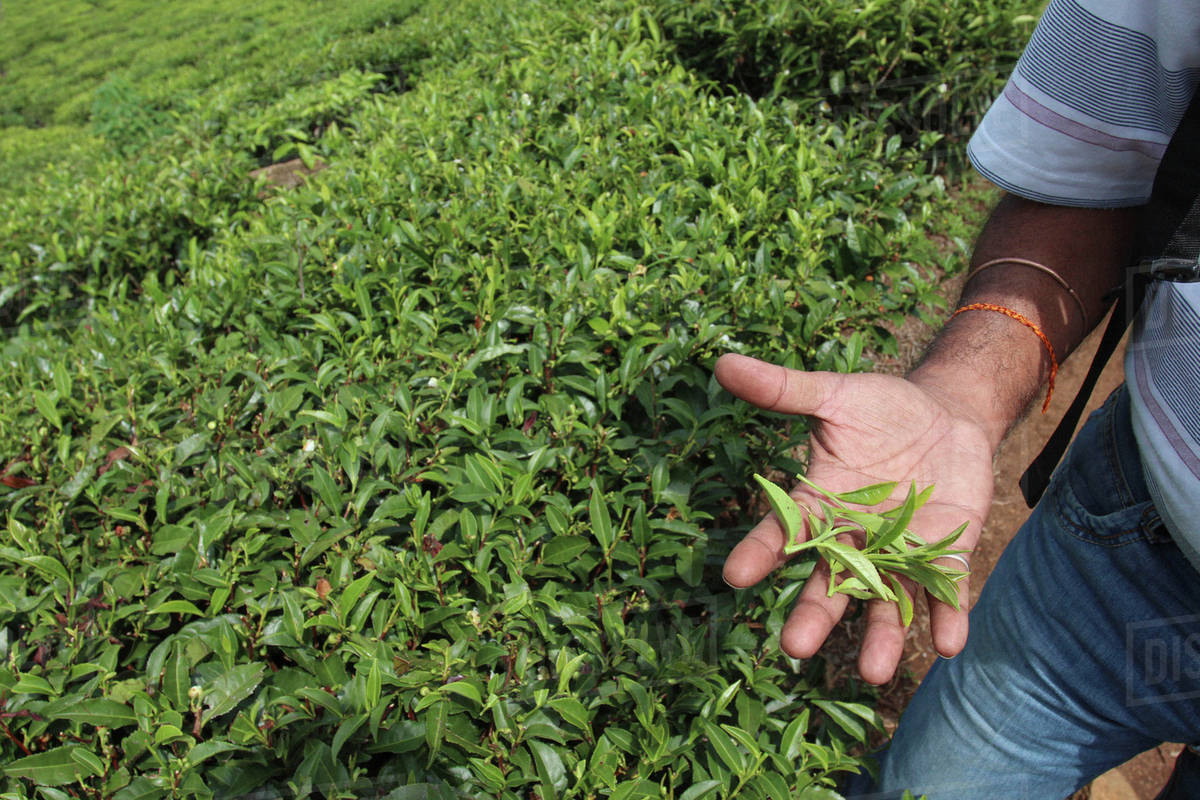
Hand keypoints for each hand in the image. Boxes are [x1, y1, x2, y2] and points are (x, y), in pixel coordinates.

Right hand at [715, 353, 995, 683]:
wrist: (947, 415)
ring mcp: (899, 553)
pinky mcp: (945, 554)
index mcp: (819, 506)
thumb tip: (722, 363)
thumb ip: (784, 390)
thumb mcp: (835, 395)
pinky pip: (943, 592)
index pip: (782, 535)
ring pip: (886, 602)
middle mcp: (853, 541)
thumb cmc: (882, 408)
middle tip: (796, 649)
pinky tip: (946, 643)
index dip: (760, 554)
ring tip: (875, 672)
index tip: (735, 576)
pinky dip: (946, 617)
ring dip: (881, 637)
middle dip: (815, 617)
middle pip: (830, 586)